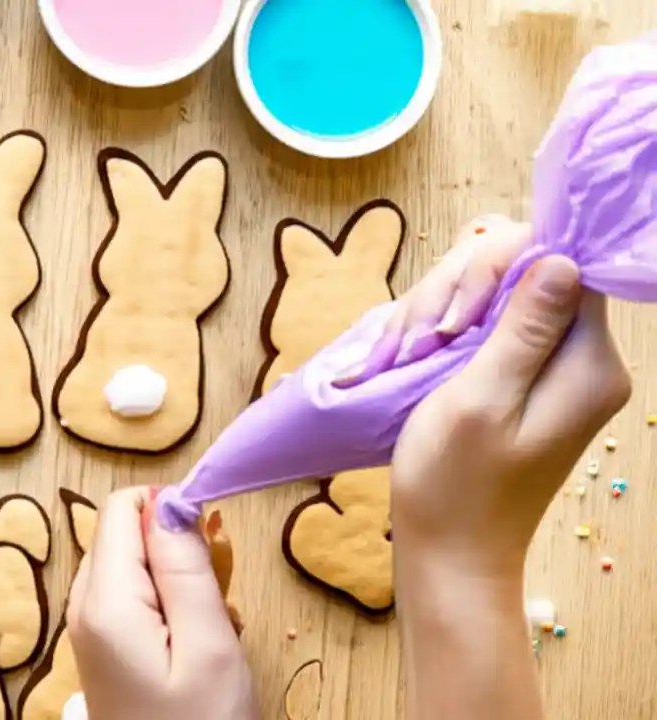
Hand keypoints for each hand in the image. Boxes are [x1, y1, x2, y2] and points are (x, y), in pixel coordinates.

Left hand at [66, 488, 258, 719]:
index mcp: (103, 598)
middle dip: (178, 550)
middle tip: (215, 600)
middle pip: (126, 532)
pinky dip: (168, 606)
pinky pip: (134, 597)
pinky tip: (192, 644)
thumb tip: (171, 499)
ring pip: (133, 564)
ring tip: (206, 629)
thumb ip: (186, 568)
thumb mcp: (207, 647)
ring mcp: (88, 627)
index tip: (214, 546)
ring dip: (178, 581)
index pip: (124, 506)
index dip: (172, 509)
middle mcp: (82, 604)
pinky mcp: (102, 646)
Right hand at [391, 217, 630, 568]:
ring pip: (498, 299)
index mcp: (588, 366)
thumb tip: (563, 258)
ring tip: (403, 356)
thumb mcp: (481, 399)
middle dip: (459, 292)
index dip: (500, 267)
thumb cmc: (456, 485)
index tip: (452, 313)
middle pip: (527, 275)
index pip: (562, 265)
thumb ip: (525, 329)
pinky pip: (488, 330)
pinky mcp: (525, 383)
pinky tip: (410, 361)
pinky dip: (444, 337)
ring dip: (442, 314)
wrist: (449, 553)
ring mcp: (555, 373)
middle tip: (416, 341)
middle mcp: (585, 363)